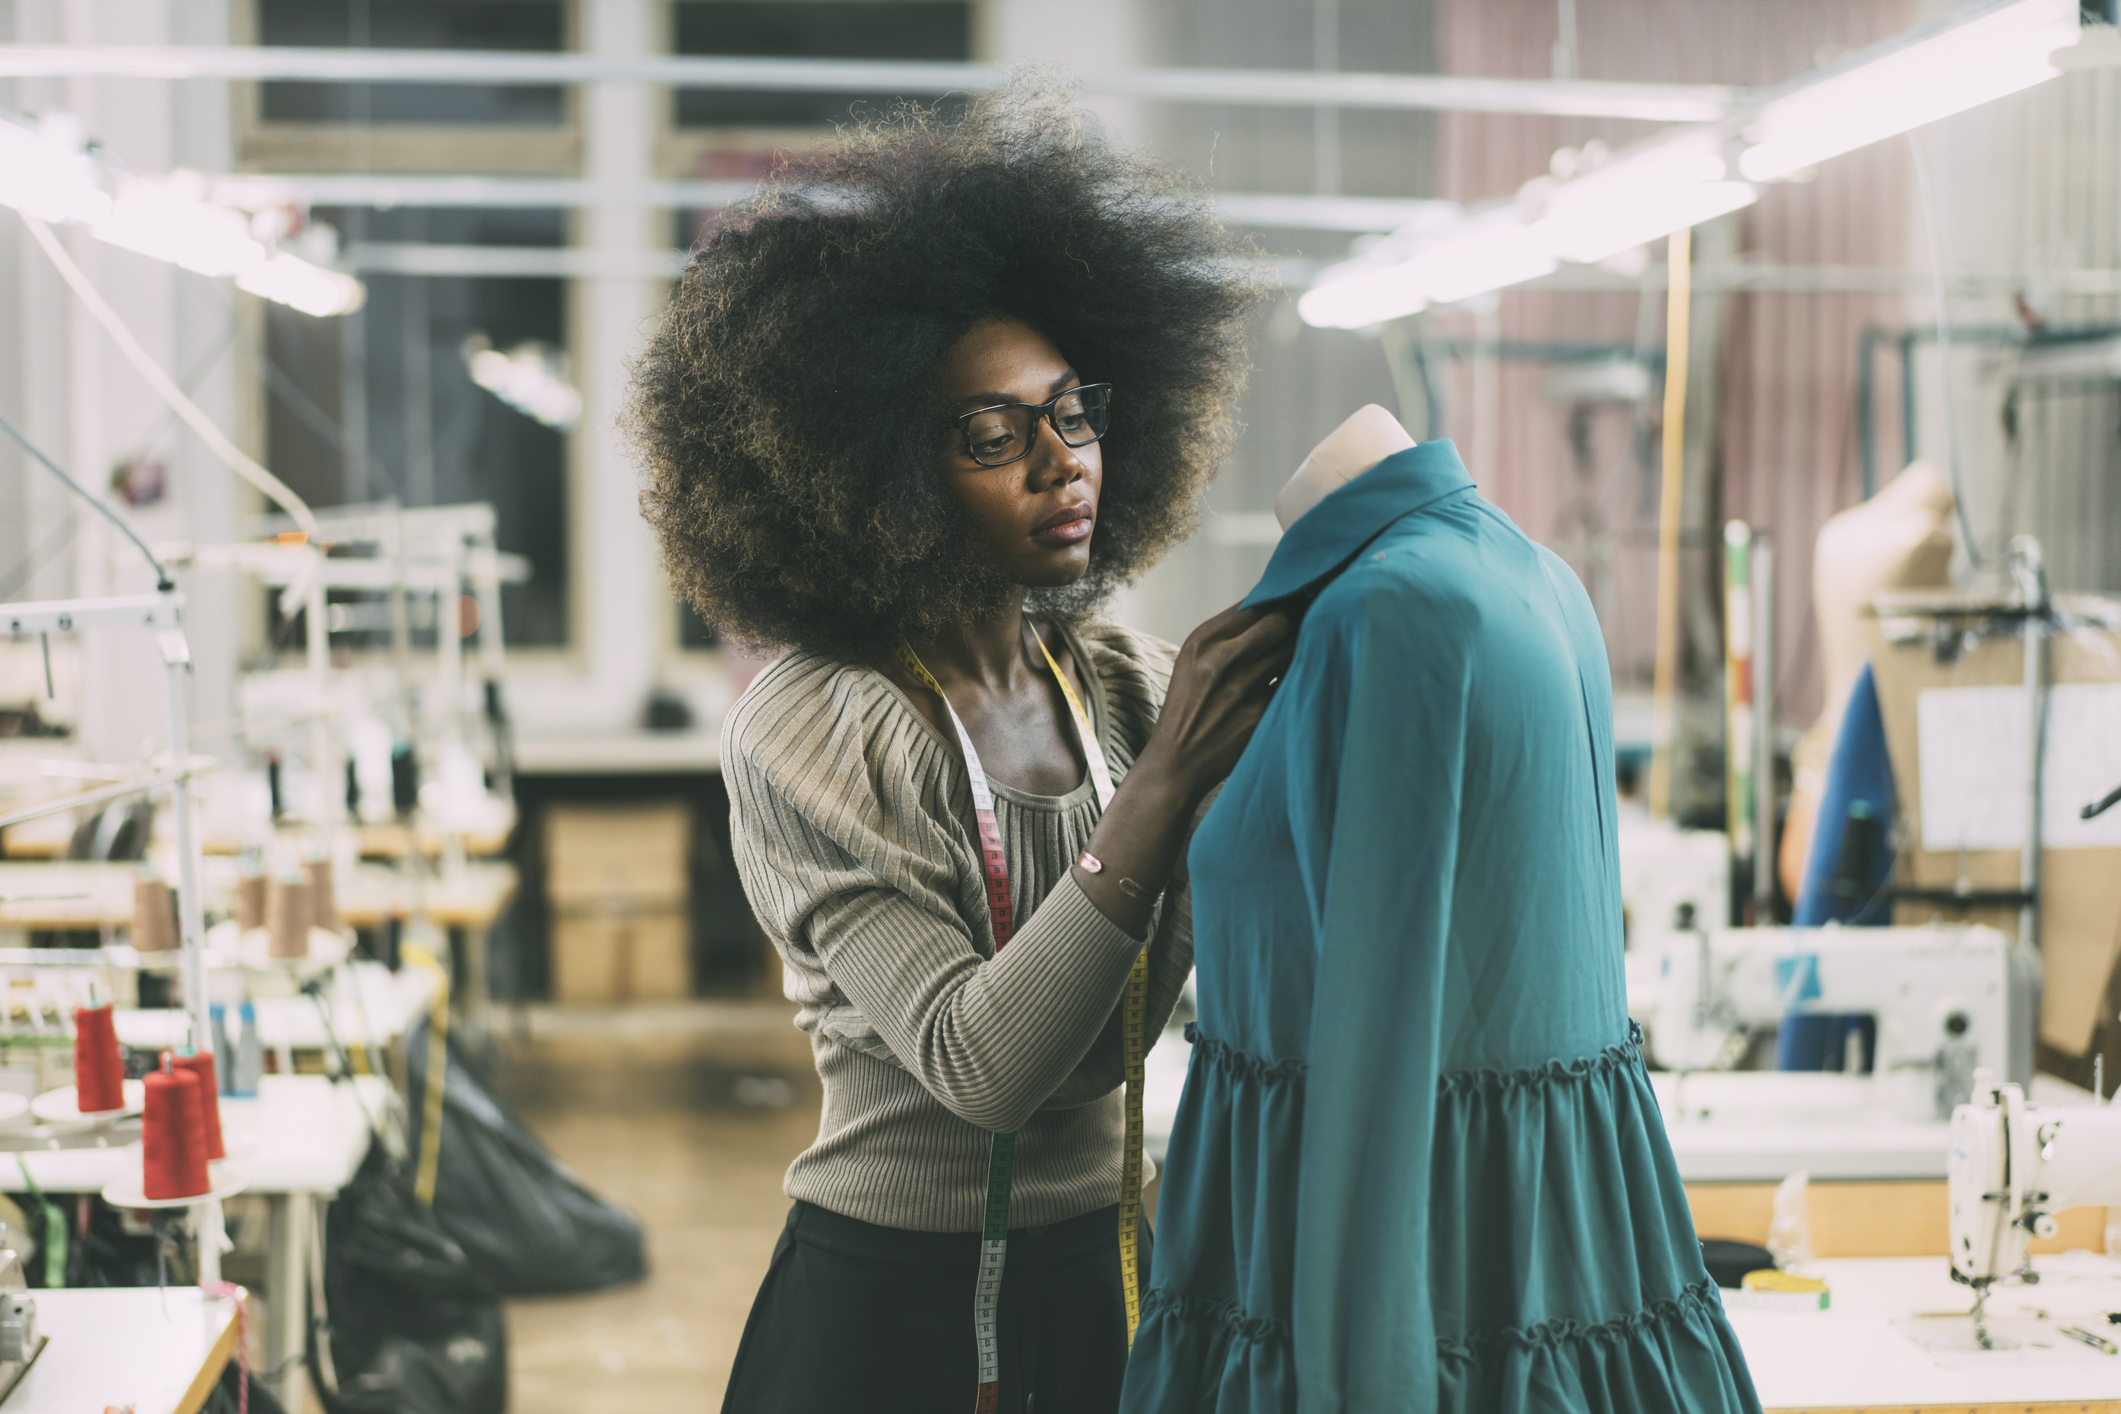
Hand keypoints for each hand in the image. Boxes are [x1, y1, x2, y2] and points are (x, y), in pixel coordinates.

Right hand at [1141, 602, 1297, 805]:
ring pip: (1296, 648)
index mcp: (1203, 640)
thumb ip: (1228, 632)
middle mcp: (1222, 659)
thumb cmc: (1190, 705)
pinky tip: (1309, 678)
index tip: (1298, 598)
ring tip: (1318, 644)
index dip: (1283, 597)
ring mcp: (1244, 688)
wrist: (1177, 762)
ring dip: (1310, 644)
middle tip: (1317, 618)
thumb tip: (1276, 602)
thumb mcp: (1193, 660)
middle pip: (1282, 620)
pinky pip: (1297, 682)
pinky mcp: (1262, 716)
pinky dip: (1306, 677)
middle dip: (1302, 616)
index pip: (1257, 603)